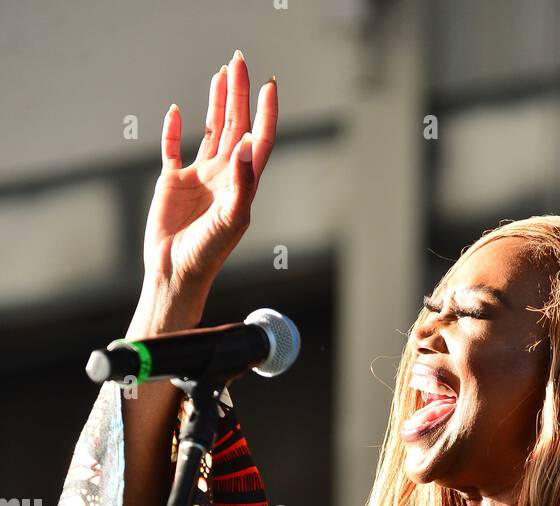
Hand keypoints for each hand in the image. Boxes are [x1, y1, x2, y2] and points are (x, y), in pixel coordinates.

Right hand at [140, 50, 276, 295]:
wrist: (176, 273)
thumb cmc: (208, 253)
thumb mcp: (231, 218)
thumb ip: (243, 182)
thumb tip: (250, 143)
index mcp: (242, 184)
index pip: (259, 141)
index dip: (265, 113)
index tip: (268, 85)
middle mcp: (223, 177)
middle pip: (235, 127)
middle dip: (239, 95)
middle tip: (239, 62)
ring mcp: (199, 178)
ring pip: (211, 131)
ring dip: (216, 103)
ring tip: (221, 74)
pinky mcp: (172, 183)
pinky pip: (173, 149)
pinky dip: (173, 130)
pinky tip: (175, 111)